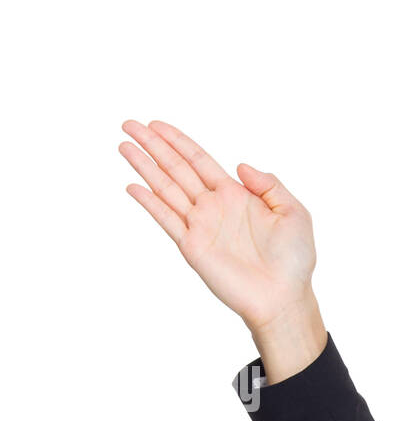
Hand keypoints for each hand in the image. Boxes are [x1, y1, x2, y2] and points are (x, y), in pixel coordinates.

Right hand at [120, 119, 317, 333]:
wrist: (284, 296)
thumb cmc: (294, 260)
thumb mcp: (294, 213)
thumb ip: (269, 185)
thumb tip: (240, 165)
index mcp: (237, 196)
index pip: (199, 161)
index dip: (178, 142)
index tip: (156, 124)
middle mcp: (214, 207)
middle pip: (176, 168)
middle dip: (153, 146)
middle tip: (129, 124)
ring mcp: (201, 226)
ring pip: (166, 188)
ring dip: (144, 167)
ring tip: (124, 145)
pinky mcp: (193, 247)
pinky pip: (167, 219)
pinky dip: (149, 203)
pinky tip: (133, 186)